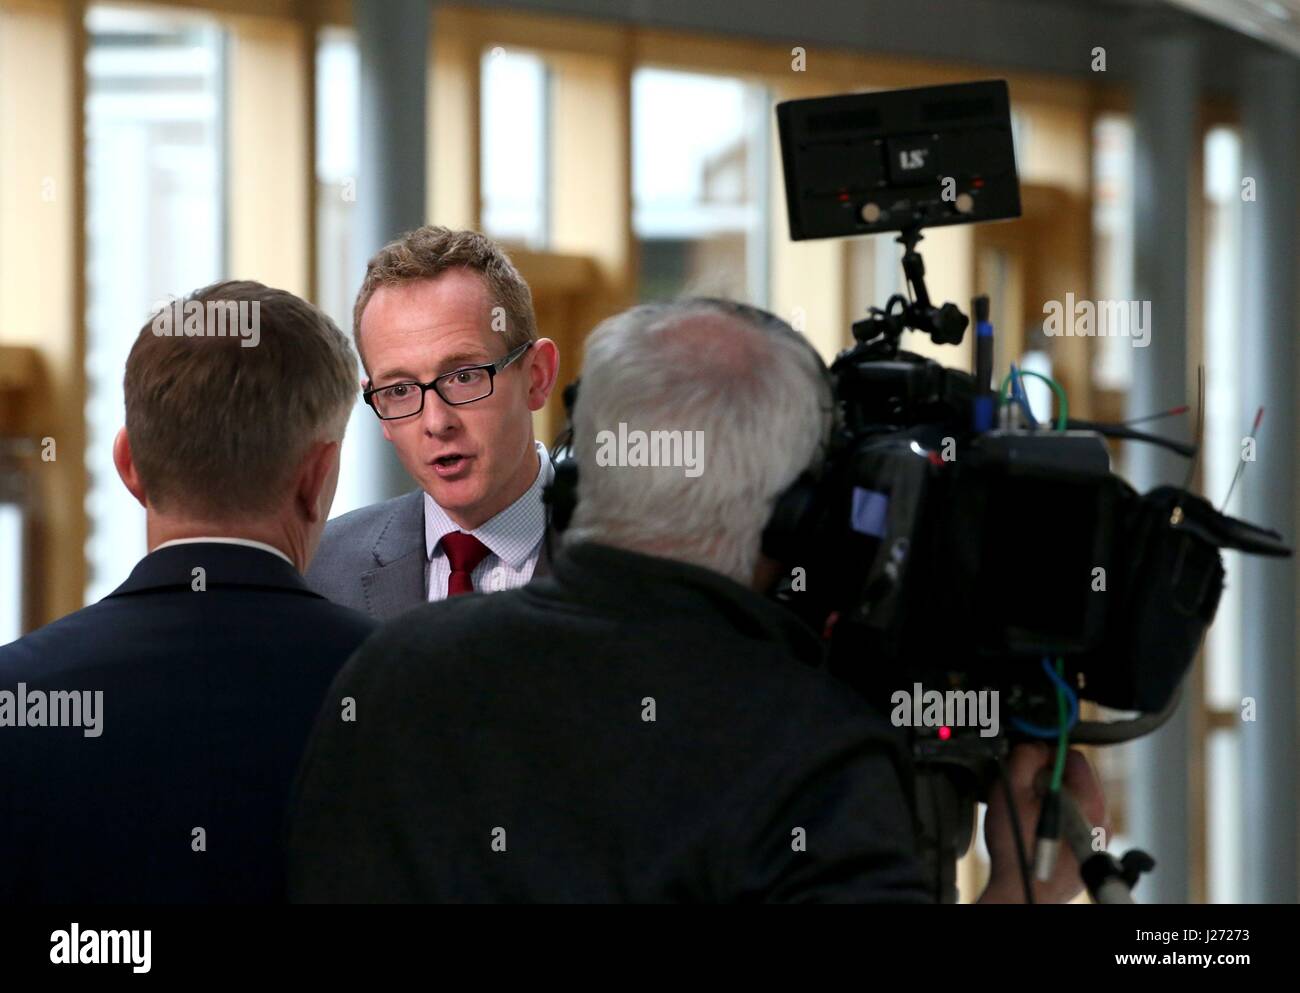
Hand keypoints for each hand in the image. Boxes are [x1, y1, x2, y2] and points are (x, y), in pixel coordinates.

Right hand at [976, 741, 1107, 903]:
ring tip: (1030, 813)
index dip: (1047, 753)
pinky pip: (1076, 820)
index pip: (1075, 756)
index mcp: (1088, 801)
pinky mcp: (1089, 851)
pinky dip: (1059, 817)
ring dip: (1053, 797)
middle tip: (1025, 790)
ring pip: (1076, 799)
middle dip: (1049, 777)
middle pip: (1077, 778)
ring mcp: (1098, 837)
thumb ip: (1024, 758)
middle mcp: (1101, 819)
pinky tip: (1039, 829)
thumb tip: (1035, 746)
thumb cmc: (1016, 850)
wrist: (1023, 894)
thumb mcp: (1010, 791)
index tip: (1029, 763)